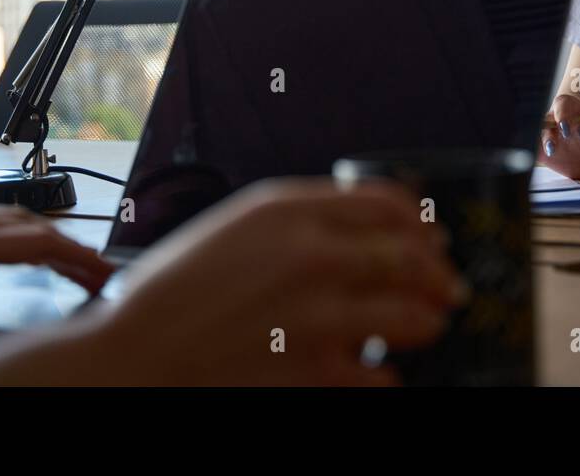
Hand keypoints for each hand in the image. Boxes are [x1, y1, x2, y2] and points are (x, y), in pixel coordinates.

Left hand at [0, 203, 113, 343]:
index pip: (35, 241)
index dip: (74, 256)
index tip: (101, 272)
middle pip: (37, 228)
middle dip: (76, 250)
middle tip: (102, 273)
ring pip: (22, 223)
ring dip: (56, 242)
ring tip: (78, 263)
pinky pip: (5, 225)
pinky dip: (32, 237)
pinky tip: (33, 247)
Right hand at [95, 177, 464, 385]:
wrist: (133, 356)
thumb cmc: (175, 291)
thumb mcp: (234, 227)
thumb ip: (299, 219)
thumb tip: (367, 226)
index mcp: (287, 210)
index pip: (388, 203)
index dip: (421, 223)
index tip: (431, 238)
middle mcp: (310, 254)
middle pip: (412, 256)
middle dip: (438, 275)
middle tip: (446, 289)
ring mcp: (315, 314)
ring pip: (412, 314)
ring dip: (427, 321)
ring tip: (426, 326)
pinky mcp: (312, 370)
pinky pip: (381, 376)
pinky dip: (388, 376)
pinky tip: (380, 373)